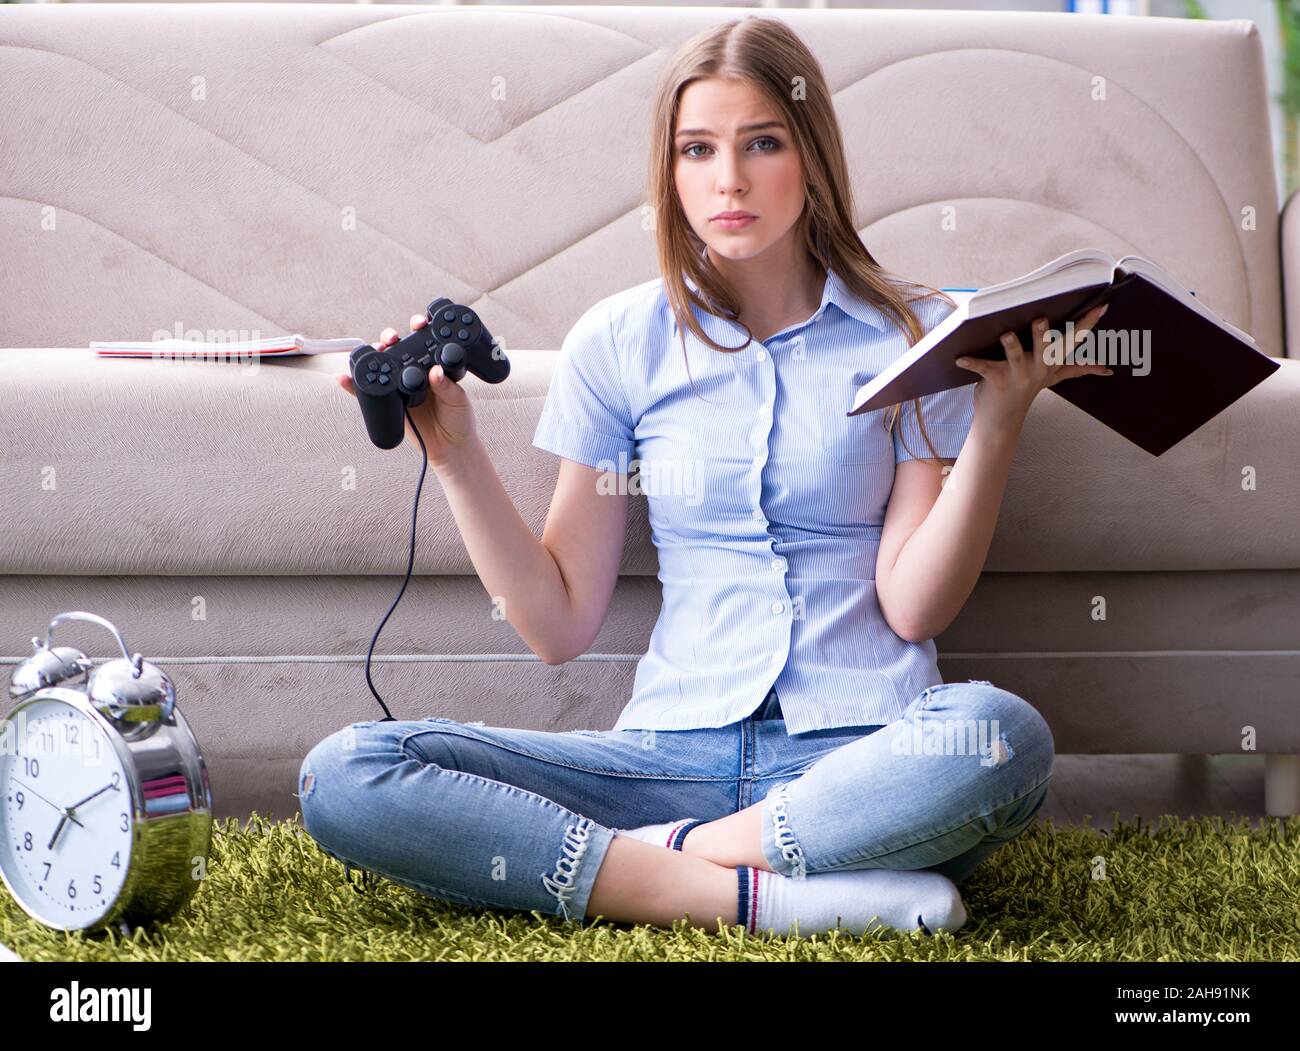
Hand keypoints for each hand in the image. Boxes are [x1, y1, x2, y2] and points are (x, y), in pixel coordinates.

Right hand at [337, 313, 477, 469]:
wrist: (451, 448)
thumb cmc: (459, 421)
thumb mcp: (458, 401)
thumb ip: (447, 387)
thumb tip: (435, 371)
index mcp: (434, 366)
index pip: (424, 341)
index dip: (419, 328)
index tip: (419, 324)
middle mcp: (414, 372)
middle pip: (398, 348)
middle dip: (391, 338)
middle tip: (392, 338)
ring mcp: (399, 387)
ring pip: (382, 366)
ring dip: (373, 356)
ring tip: (372, 351)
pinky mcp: (388, 403)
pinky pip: (366, 393)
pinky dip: (353, 386)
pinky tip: (344, 378)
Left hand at [953, 303, 1112, 432]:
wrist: (1002, 419)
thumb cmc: (1025, 390)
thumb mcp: (1052, 378)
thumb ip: (1077, 370)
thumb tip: (1106, 369)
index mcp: (1051, 362)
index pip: (1071, 341)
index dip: (1087, 324)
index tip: (1101, 306)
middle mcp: (1037, 368)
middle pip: (1044, 348)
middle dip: (1043, 335)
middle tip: (1042, 319)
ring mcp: (1017, 375)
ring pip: (1015, 357)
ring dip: (1011, 346)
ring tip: (1007, 335)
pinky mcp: (996, 380)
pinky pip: (983, 368)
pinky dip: (971, 363)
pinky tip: (959, 358)